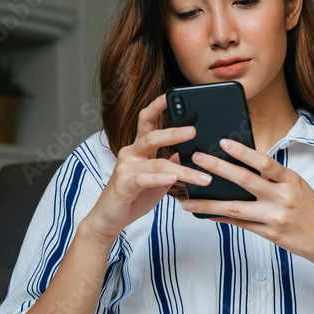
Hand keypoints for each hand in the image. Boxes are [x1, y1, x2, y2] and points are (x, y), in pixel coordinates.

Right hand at [83, 94, 212, 244]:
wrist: (109, 219)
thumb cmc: (133, 197)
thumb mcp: (156, 178)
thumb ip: (169, 164)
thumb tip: (187, 153)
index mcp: (138, 149)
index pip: (147, 121)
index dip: (157, 106)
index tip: (171, 94)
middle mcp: (130, 154)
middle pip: (150, 136)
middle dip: (173, 132)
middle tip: (193, 130)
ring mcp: (125, 169)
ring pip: (156, 163)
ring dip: (183, 170)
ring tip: (204, 175)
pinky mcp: (124, 186)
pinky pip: (144, 179)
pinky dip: (161, 179)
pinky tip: (174, 179)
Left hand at [179, 138, 313, 265]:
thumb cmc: (312, 211)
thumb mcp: (298, 188)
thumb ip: (274, 179)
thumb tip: (244, 168)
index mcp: (291, 180)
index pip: (263, 162)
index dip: (242, 151)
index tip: (223, 141)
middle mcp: (283, 197)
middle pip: (245, 180)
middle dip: (218, 168)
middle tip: (197, 160)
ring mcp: (275, 217)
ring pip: (235, 208)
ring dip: (209, 204)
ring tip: (188, 201)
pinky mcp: (270, 234)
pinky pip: (240, 225)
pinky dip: (222, 219)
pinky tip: (206, 216)